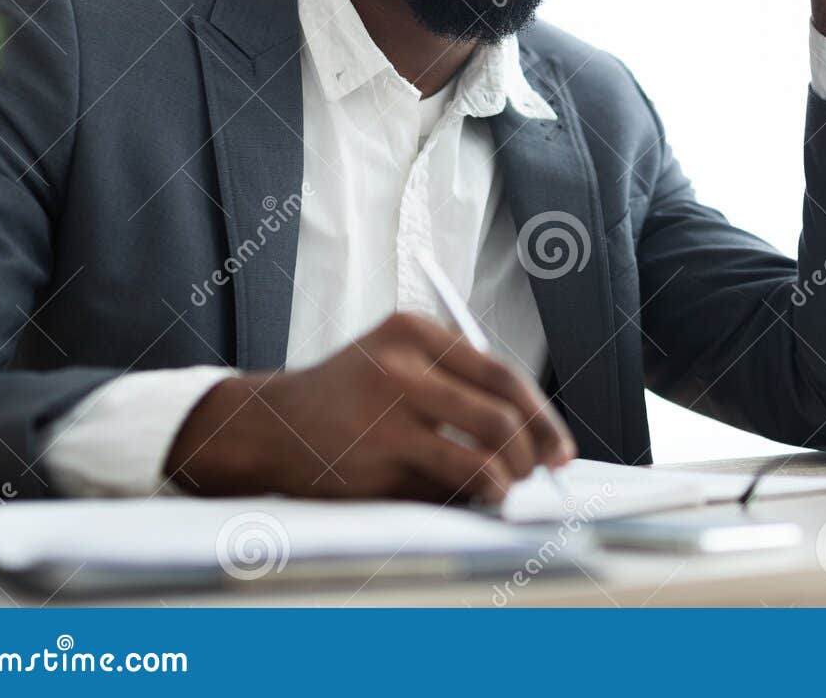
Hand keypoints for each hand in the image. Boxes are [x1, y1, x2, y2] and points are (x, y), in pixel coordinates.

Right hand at [164, 312, 575, 503]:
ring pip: (486, 440)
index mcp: (415, 330)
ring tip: (512, 488)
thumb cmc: (348, 402)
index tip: (558, 446)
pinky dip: (482, 488)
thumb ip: (453, 389)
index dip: (541, 413)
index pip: (501, 371)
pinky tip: (486, 496)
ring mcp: (390, 404)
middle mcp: (404, 360)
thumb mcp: (396, 367)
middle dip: (534, 447)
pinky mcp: (379, 449)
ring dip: (512, 473)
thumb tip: (531, 440)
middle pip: (501, 406)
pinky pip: (453, 472)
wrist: (267, 427)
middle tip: (543, 473)